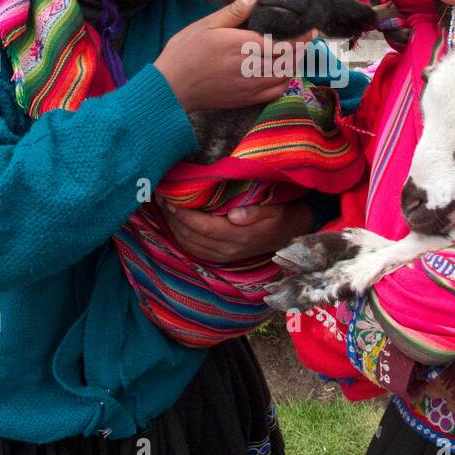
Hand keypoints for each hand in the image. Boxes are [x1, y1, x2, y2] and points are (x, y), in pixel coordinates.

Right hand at [153, 0, 315, 113]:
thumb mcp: (206, 25)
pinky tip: (284, 74)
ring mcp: (249, 86)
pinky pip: (274, 93)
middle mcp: (250, 67)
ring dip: (295, 65)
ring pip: (284, 76)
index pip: (282, 43)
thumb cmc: (184, 52)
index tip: (312, 30)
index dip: (301, 38)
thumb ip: (234, 12)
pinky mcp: (245, 99)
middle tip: (309, 39)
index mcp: (242, 45)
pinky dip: (284, 83)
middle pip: (288, 60)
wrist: (171, 88)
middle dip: (302, 50)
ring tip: (299, 53)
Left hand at [156, 197, 314, 264]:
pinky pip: (195, 250)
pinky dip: (181, 236)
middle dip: (174, 218)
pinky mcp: (223, 257)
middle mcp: (230, 250)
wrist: (293, 232)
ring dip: (174, 227)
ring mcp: (225, 256)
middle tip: (161, 197)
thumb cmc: (283, 214)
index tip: (171, 198)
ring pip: (190, 245)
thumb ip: (255, 212)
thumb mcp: (275, 209)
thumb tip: (235, 215)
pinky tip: (175, 222)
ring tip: (164, 206)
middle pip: (192, 237)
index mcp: (241, 237)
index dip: (185, 215)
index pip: (204, 227)